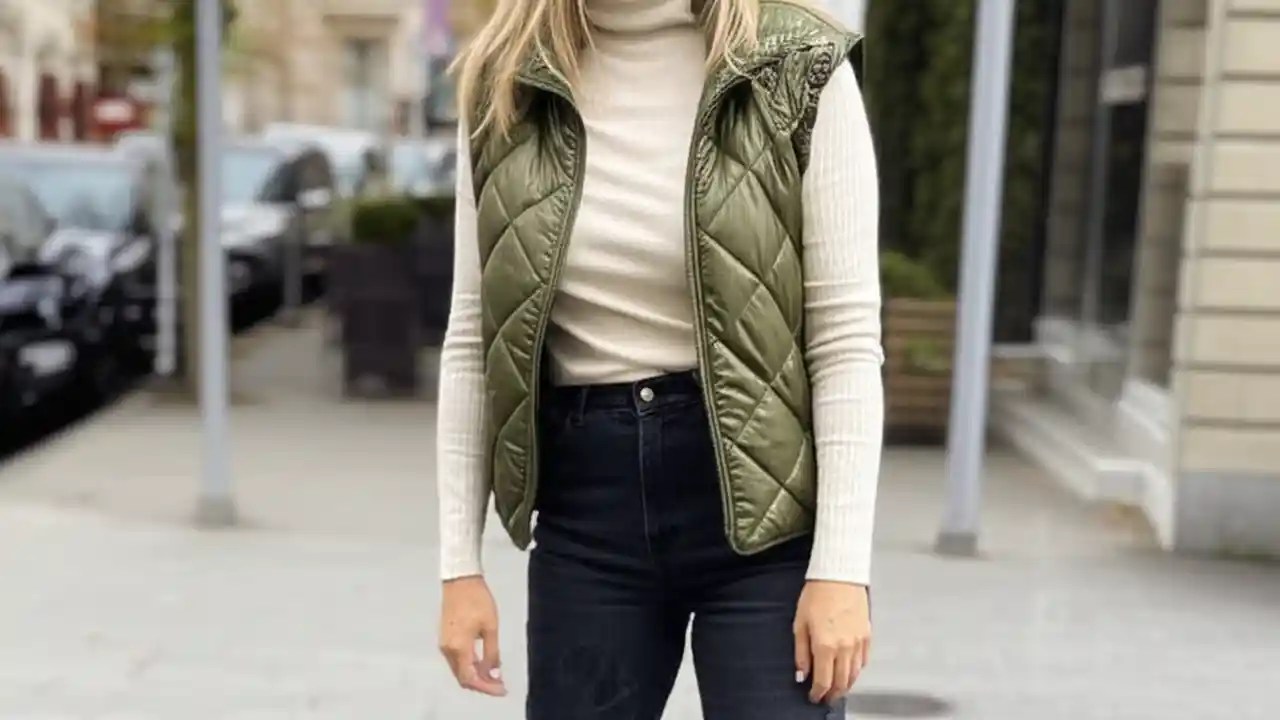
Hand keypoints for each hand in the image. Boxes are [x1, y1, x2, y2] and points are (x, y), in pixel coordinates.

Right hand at [439, 576, 506, 696]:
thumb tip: (494, 673)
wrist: (460, 580)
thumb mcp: (490, 627)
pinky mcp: (445, 638)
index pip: (470, 678)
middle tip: (500, 684)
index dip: (486, 687)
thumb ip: (492, 653)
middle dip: (482, 684)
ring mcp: (444, 644)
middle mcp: (447, 649)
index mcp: (458, 647)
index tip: (501, 689)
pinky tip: (483, 663)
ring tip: (495, 675)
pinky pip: (456, 660)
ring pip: (459, 669)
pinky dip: (469, 665)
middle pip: (463, 677)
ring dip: (475, 675)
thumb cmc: (477, 600)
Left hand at [793, 581, 870, 703]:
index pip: (823, 681)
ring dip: (845, 685)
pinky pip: (864, 660)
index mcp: (825, 646)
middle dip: (833, 694)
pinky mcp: (867, 635)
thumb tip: (802, 675)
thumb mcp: (799, 623)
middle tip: (826, 698)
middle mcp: (845, 648)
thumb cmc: (816, 596)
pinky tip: (850, 670)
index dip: (818, 693)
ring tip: (837, 689)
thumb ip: (801, 653)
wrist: (839, 575)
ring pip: (854, 674)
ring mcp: (858, 642)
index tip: (813, 697)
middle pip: (841, 682)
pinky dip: (856, 670)